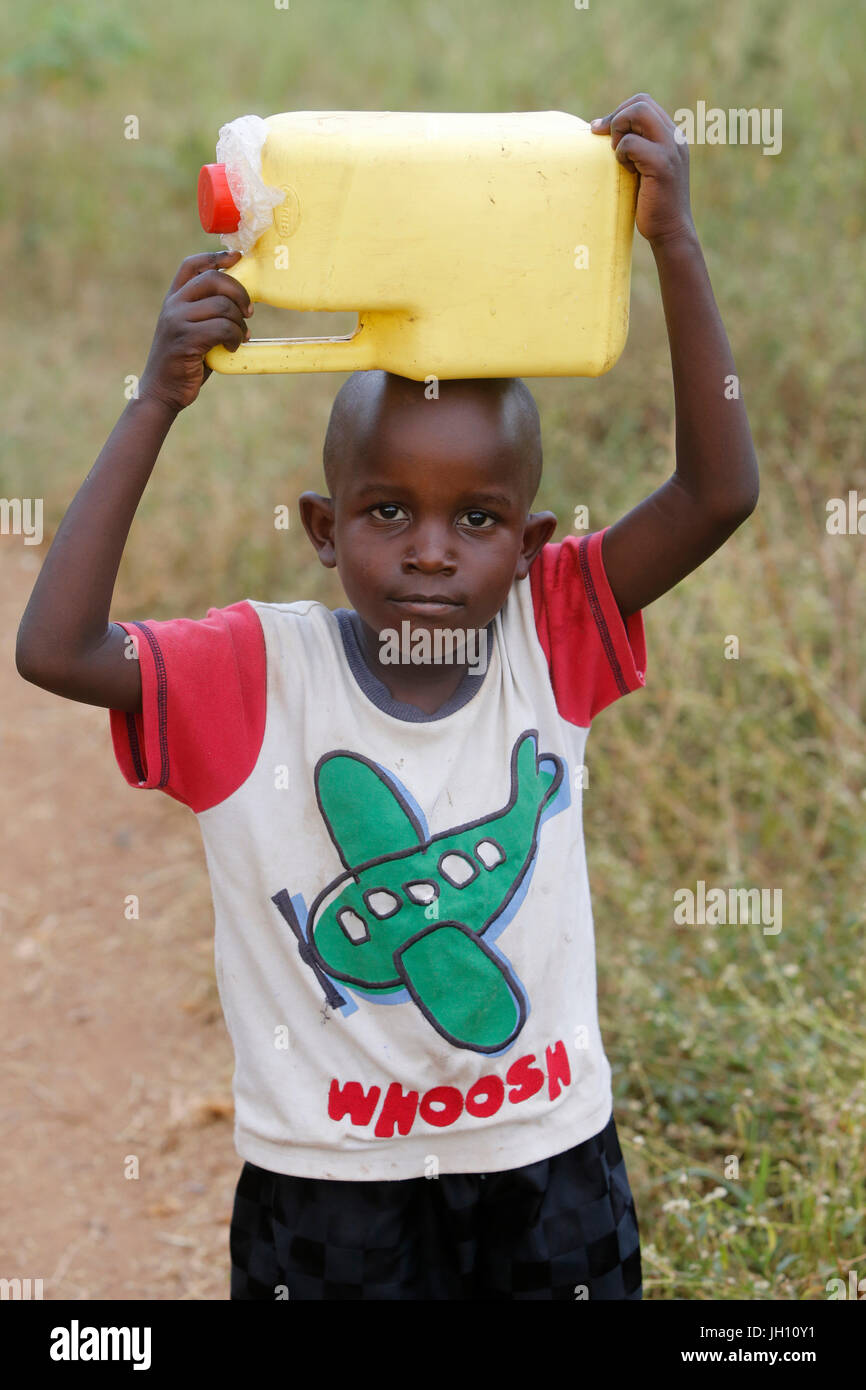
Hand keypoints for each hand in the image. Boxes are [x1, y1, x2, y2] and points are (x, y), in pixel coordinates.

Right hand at [138, 250, 253, 413]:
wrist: (161, 391)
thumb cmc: (184, 362)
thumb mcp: (192, 330)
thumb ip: (208, 313)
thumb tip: (243, 302)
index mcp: (174, 298)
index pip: (192, 265)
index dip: (216, 257)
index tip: (237, 257)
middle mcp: (173, 305)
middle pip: (213, 279)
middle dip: (239, 292)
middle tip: (249, 312)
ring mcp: (177, 320)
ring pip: (223, 305)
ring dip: (239, 322)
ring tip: (239, 337)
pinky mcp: (186, 339)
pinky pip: (222, 328)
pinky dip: (235, 337)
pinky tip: (233, 346)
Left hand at [590, 94, 694, 248]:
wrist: (670, 231)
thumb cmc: (652, 204)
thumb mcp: (645, 169)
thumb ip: (636, 148)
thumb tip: (602, 129)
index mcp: (672, 135)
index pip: (643, 103)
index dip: (619, 112)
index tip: (601, 132)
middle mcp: (675, 137)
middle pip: (641, 102)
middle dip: (617, 118)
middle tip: (606, 142)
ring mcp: (671, 149)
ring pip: (638, 113)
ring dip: (619, 131)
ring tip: (619, 156)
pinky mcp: (662, 165)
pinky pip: (632, 143)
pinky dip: (621, 153)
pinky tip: (626, 171)